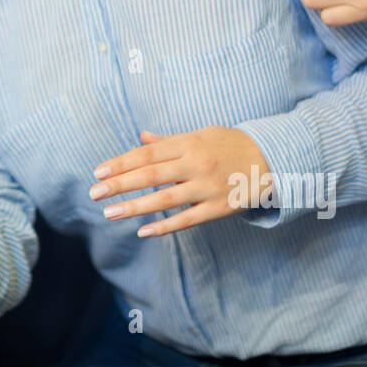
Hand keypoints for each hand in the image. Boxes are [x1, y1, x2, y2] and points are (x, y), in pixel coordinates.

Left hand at [89, 126, 269, 235]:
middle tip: (94, 193)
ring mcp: (207, 187)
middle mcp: (196, 164)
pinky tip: (142, 231)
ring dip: (134, 207)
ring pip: (165, 199)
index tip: (98, 172)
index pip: (146, 155)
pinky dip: (164, 226)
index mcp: (188, 143)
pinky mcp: (218, 208)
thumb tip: (141, 140)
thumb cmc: (230, 145)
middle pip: (150, 175)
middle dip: (119, 184)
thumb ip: (169, 142)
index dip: (121, 164)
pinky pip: (187, 220)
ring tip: (109, 212)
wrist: (273, 159)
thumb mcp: (201, 134)